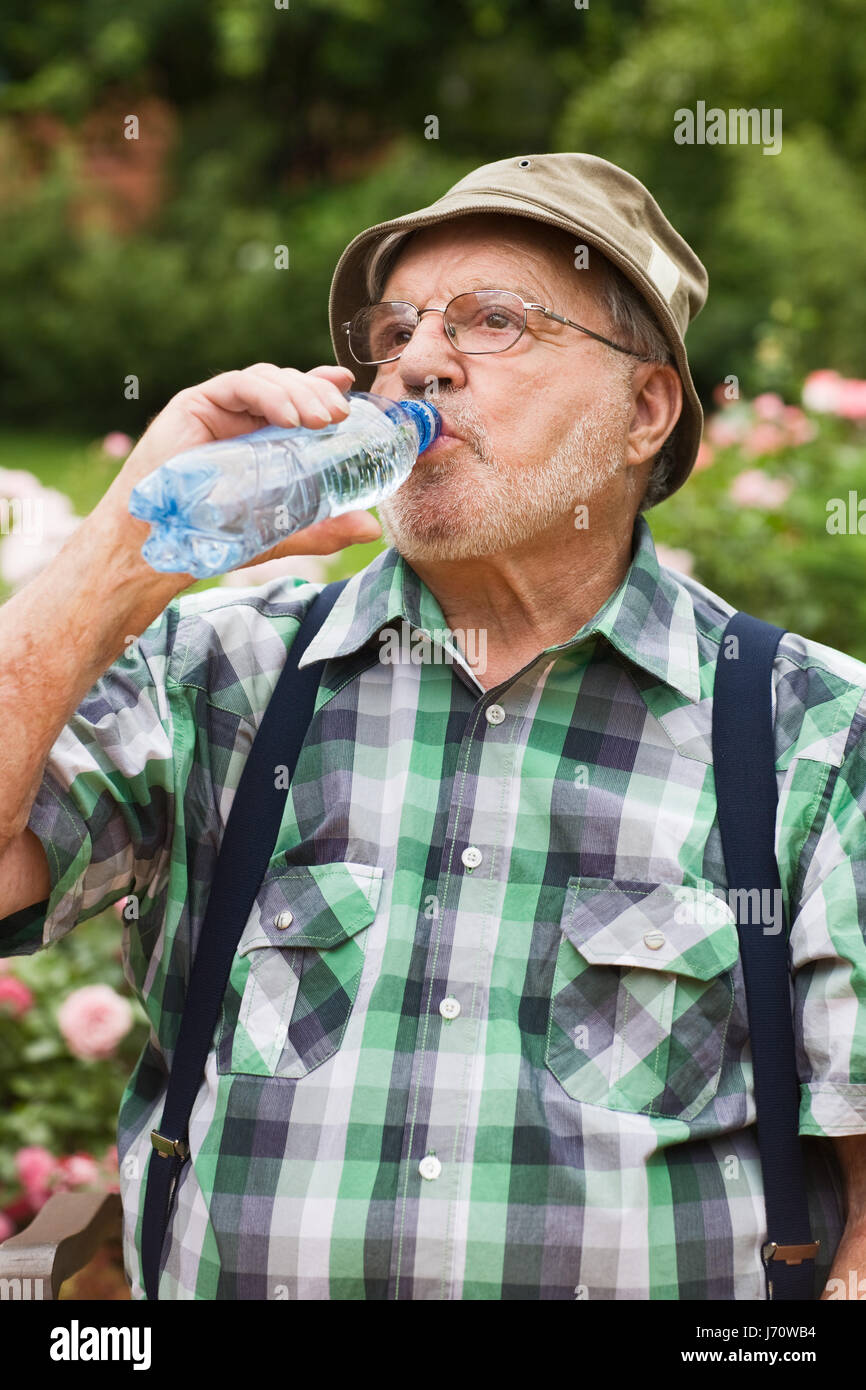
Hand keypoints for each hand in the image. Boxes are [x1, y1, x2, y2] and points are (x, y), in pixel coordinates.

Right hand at [94, 363, 382, 586]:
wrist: (158, 548)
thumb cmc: (212, 539)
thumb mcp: (280, 532)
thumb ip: (322, 528)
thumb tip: (372, 529)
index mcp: (261, 439)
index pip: (298, 403)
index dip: (323, 390)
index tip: (351, 391)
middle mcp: (240, 418)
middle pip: (287, 386)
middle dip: (318, 394)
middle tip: (343, 416)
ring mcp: (217, 409)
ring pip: (266, 380)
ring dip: (300, 393)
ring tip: (323, 419)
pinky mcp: (194, 404)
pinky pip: (238, 385)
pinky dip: (268, 395)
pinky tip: (290, 419)